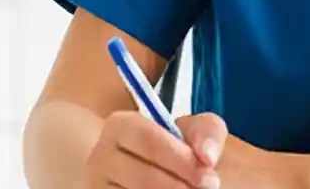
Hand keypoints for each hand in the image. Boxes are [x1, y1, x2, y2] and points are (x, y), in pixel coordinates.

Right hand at [86, 111, 226, 188]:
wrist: (162, 176)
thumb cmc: (179, 152)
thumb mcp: (194, 132)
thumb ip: (207, 132)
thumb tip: (206, 157)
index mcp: (120, 127)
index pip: (148, 141)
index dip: (182, 161)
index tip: (211, 178)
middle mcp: (100, 159)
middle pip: (145, 179)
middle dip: (181, 188)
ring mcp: (98, 187)